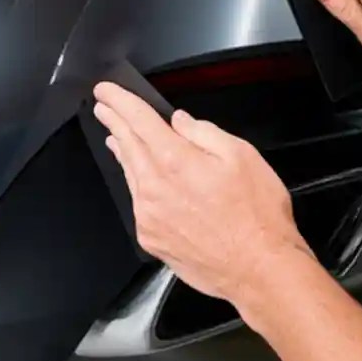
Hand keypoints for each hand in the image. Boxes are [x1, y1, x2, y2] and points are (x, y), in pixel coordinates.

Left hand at [92, 82, 312, 301]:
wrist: (258, 270)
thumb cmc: (257, 215)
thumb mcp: (242, 155)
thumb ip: (204, 133)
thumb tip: (179, 122)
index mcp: (175, 160)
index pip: (137, 120)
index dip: (119, 101)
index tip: (105, 90)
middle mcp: (153, 187)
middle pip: (127, 145)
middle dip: (115, 122)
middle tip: (104, 107)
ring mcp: (148, 215)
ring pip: (130, 174)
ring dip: (123, 152)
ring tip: (116, 137)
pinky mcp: (151, 238)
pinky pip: (139, 202)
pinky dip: (136, 184)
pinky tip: (139, 179)